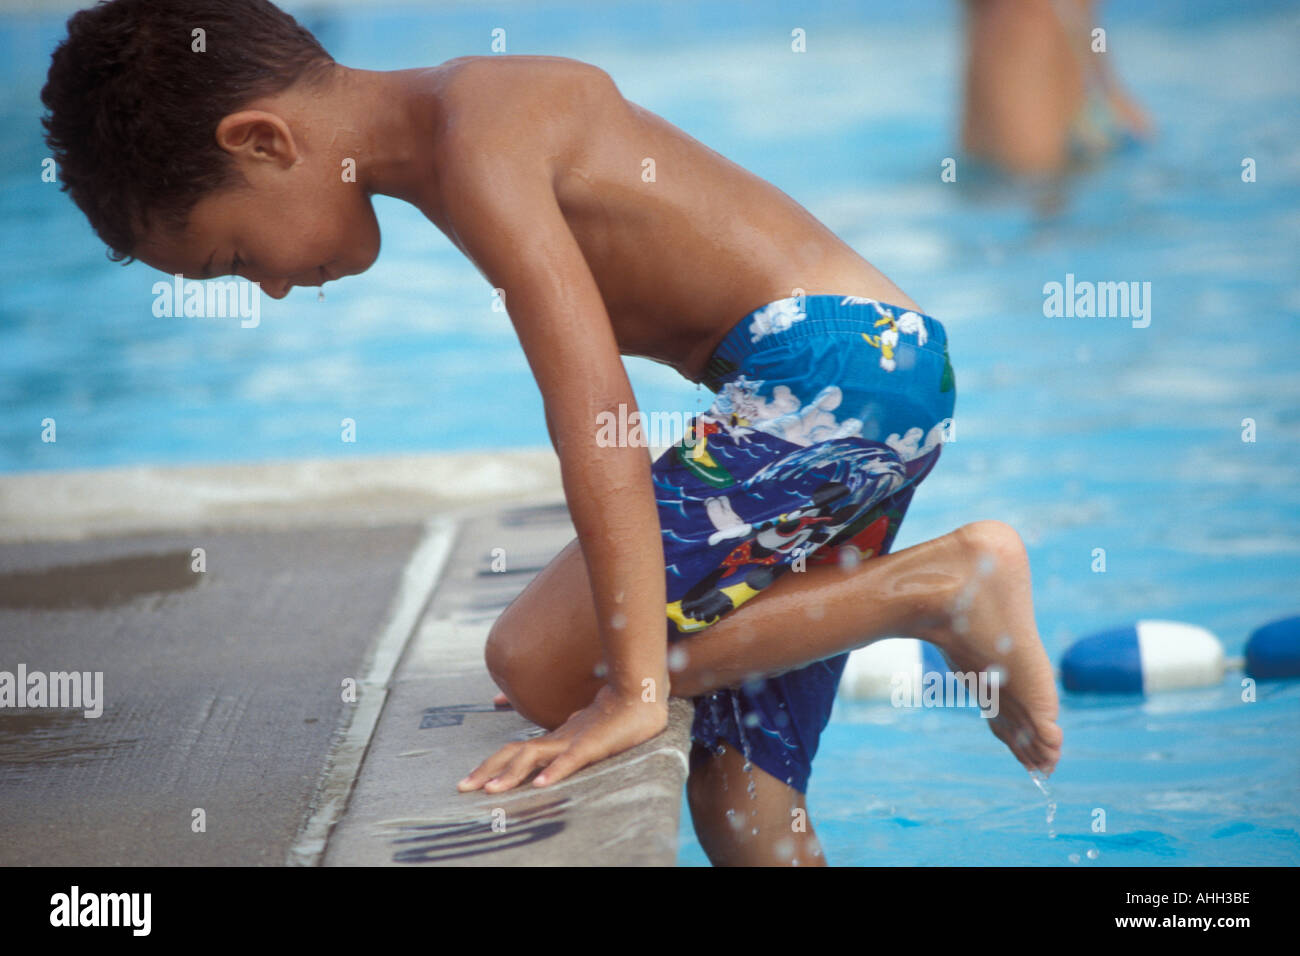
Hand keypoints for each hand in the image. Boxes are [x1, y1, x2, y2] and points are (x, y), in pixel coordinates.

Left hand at [457, 683, 668, 793]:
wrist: (640, 696)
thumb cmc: (615, 714)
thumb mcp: (583, 727)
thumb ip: (565, 737)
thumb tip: (543, 725)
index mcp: (555, 738)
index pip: (515, 750)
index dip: (492, 764)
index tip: (471, 781)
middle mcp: (558, 738)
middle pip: (514, 752)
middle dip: (487, 770)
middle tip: (462, 787)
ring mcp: (573, 740)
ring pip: (534, 755)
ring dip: (511, 774)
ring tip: (492, 790)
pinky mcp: (593, 744)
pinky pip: (571, 759)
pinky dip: (555, 771)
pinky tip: (542, 784)